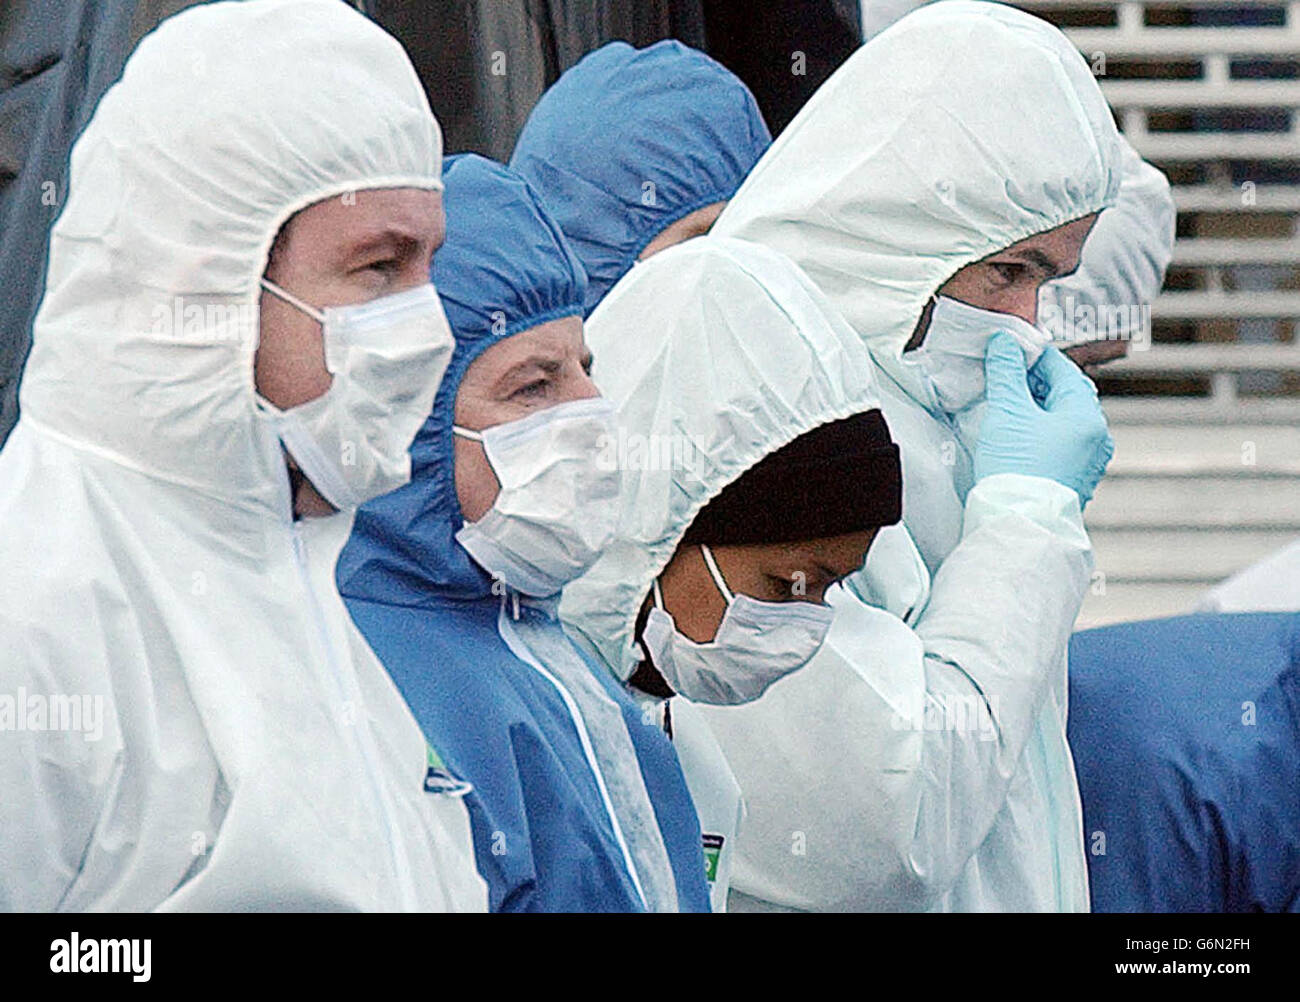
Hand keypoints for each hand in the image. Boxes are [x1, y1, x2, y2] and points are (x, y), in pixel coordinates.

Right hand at [974, 333, 1113, 505]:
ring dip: (1036, 406)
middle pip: (1065, 394)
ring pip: (1062, 419)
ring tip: (1006, 403)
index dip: (1033, 354)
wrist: (1018, 525)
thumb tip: (1004, 344)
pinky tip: (1017, 433)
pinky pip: (1060, 443)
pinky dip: (1041, 430)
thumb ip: (1006, 373)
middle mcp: (1096, 437)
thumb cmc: (1017, 471)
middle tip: (1004, 373)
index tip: (1009, 347)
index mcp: (1087, 415)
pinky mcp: (1074, 479)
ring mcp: (1088, 461)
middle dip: (1034, 381)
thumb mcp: (1006, 412)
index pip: (1062, 368)